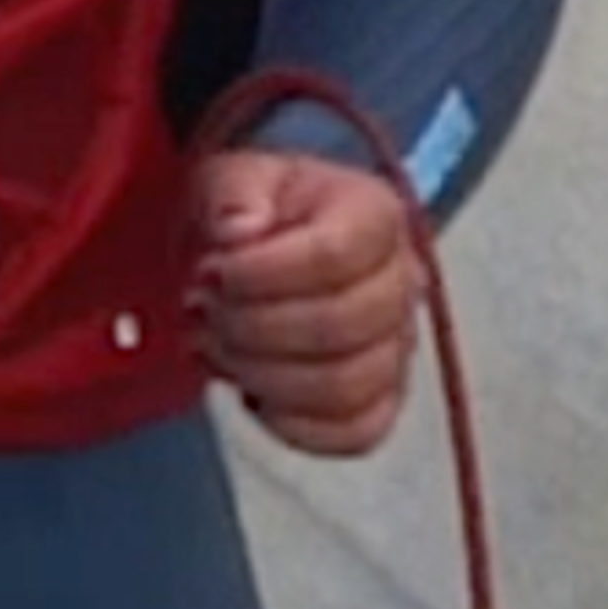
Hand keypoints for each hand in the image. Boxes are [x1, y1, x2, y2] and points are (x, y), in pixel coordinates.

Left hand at [190, 147, 419, 456]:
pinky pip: (359, 431)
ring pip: (348, 384)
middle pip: (343, 325)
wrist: (263, 247)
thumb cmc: (254, 212)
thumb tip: (241, 231)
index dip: (263, 273)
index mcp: (376, 214)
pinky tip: (255, 396)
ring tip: (220, 348)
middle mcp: (403, 278)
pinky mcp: (383, 396)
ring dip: (265, 376)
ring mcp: (398, 342)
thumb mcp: (232, 177)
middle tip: (204, 311)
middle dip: (252, 327)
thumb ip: (234, 193)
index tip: (211, 270)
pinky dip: (299, 426)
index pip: (336, 255)